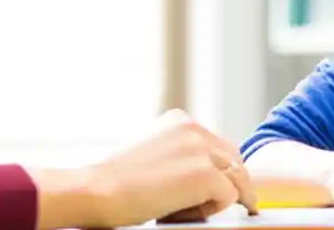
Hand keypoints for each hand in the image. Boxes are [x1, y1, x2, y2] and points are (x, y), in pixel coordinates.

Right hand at [82, 109, 257, 226]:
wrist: (96, 191)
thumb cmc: (115, 182)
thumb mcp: (153, 153)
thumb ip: (180, 155)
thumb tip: (205, 176)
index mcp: (179, 120)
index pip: (216, 145)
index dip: (214, 170)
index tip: (207, 189)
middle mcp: (193, 129)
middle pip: (233, 158)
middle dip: (227, 182)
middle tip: (207, 205)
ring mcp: (201, 150)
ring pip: (236, 178)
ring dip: (219, 198)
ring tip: (186, 211)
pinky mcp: (205, 174)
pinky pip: (229, 197)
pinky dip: (210, 211)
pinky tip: (180, 214)